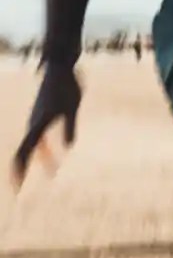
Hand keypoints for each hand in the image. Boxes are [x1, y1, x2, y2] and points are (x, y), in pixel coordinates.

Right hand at [12, 61, 81, 190]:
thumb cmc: (66, 86)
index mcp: (37, 125)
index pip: (23, 153)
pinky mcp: (46, 115)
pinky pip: (44, 136)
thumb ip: (70, 126)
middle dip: (22, 170)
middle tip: (18, 189)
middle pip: (25, 152)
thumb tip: (68, 147)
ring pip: (37, 145)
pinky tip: (58, 153)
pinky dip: (48, 147)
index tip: (16, 188)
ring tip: (52, 173)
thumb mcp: (71, 107)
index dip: (19, 171)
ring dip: (42, 159)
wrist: (62, 68)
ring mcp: (39, 120)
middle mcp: (34, 124)